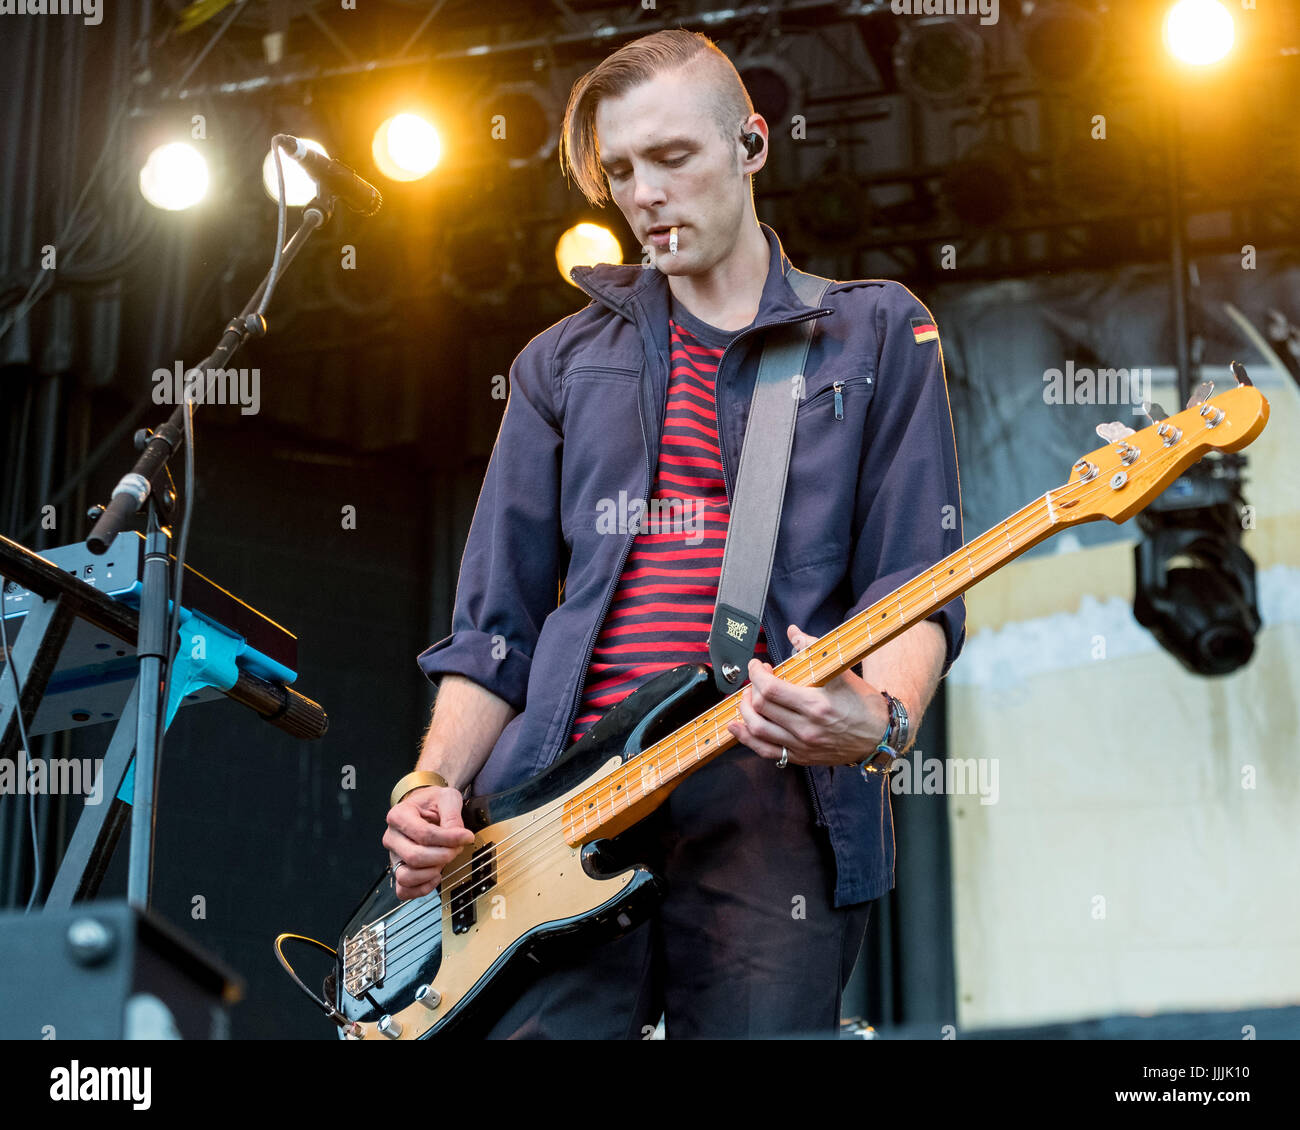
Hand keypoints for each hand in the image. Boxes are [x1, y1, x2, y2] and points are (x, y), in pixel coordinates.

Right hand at [382, 785, 475, 900]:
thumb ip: (452, 815)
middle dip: (442, 856)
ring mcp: (393, 857)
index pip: (424, 834)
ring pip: (406, 877)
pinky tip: (436, 876)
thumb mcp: (446, 798)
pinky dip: (422, 888)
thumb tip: (458, 837)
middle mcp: (392, 837)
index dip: (449, 839)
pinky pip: (404, 891)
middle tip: (456, 849)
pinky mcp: (398, 871)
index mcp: (399, 815)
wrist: (424, 809)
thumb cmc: (433, 803)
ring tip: (444, 861)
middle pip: (415, 857)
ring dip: (431, 873)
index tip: (467, 837)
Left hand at [726, 624, 890, 767]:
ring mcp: (802, 746)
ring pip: (758, 730)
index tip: (757, 666)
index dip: (756, 674)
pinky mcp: (801, 757)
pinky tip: (738, 727)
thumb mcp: (842, 672)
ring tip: (748, 699)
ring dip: (744, 711)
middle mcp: (806, 728)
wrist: (880, 735)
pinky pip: (766, 751)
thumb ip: (814, 649)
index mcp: (816, 705)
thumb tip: (793, 632)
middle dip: (751, 688)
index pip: (771, 688)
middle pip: (761, 707)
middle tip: (756, 679)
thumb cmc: (863, 703)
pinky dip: (746, 739)